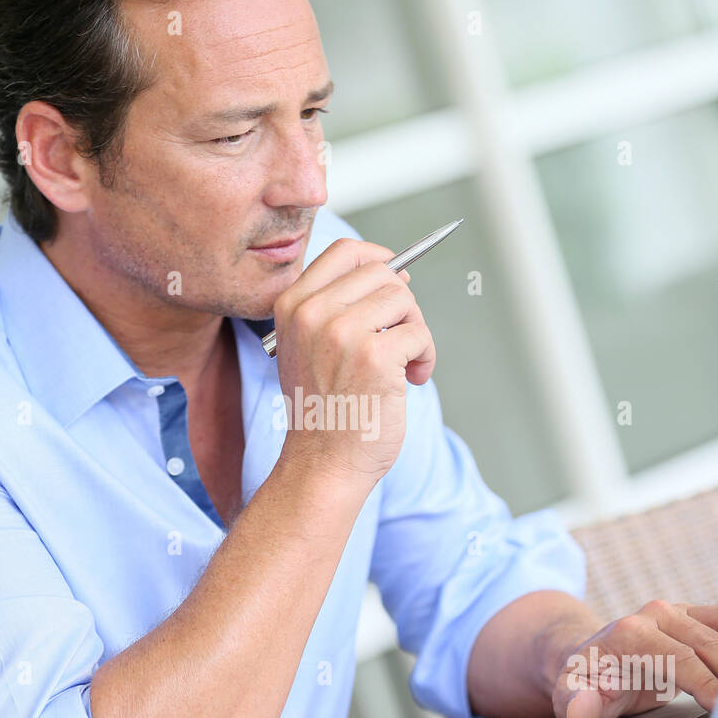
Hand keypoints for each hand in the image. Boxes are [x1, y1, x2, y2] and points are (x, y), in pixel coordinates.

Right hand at [271, 237, 435, 490]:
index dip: (378, 258)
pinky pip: (420, 334)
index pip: (344, 252)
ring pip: (404, 299)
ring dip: (416, 332)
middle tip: (402, 339)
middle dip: (402, 305)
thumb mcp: (307, 348)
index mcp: (292, 306)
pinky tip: (412, 381)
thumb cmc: (324, 411)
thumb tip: (393, 273)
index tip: (396, 276)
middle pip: (381, 273)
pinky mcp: (375, 355)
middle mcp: (312, 313)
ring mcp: (343, 332)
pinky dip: (426, 357)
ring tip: (405, 364)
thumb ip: (336, 308)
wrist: (321, 464)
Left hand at [549, 600, 717, 717]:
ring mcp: (678, 613)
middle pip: (708, 644)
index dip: (705, 683)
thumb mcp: (569, 698)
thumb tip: (583, 708)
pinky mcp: (695, 617)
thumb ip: (575, 705)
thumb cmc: (586, 683)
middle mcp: (656, 616)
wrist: (591, 659)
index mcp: (629, 633)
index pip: (678, 659)